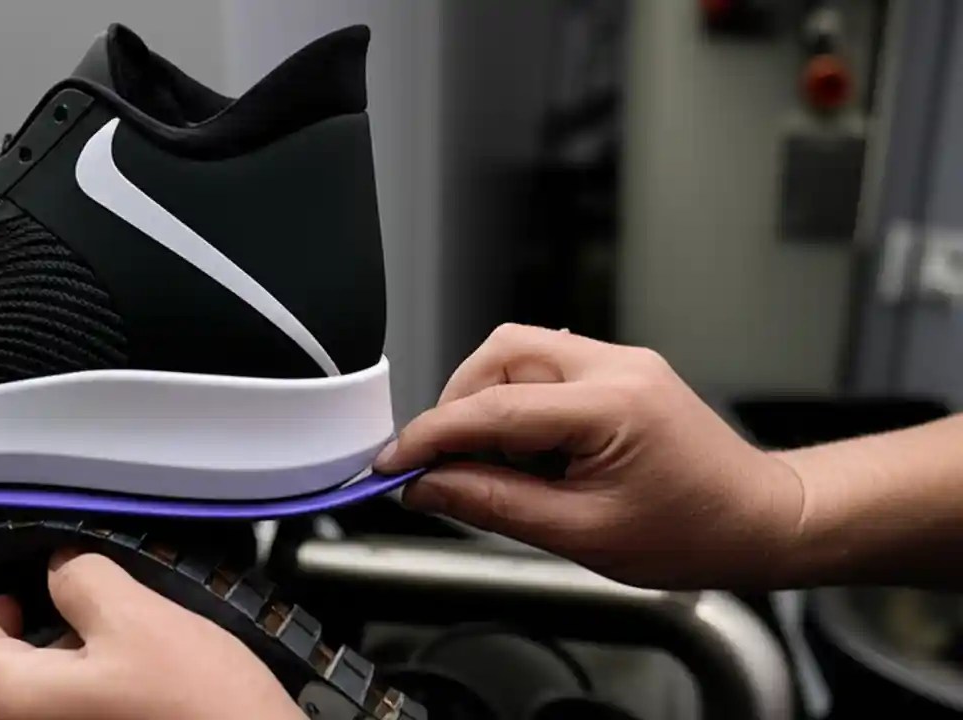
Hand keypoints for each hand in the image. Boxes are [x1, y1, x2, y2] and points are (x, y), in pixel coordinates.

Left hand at [0, 552, 301, 719]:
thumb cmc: (205, 712)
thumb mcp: (139, 614)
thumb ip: (80, 576)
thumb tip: (61, 566)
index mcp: (15, 699)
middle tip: (7, 594)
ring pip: (4, 701)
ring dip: (19, 658)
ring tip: (65, 628)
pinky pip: (40, 719)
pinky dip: (49, 685)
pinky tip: (95, 667)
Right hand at [374, 324, 805, 589]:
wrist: (759, 520)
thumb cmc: (694, 532)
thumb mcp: (581, 534)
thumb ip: (494, 505)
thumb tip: (429, 488)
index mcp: (611, 406)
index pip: (493, 407)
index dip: (432, 435)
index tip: (392, 462)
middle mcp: (615, 367)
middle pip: (500, 355)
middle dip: (458, 407)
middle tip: (442, 464)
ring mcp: (620, 362)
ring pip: (518, 352)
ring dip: (487, 402)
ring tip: (494, 465)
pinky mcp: (620, 371)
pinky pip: (546, 368)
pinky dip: (517, 404)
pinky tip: (527, 452)